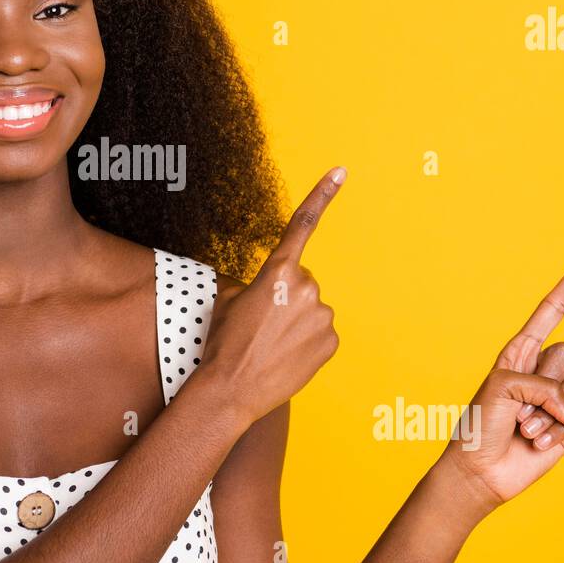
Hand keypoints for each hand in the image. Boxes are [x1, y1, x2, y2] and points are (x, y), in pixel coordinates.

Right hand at [195, 167, 345, 424]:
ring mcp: (322, 316)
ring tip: (271, 345)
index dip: (321, 195)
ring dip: (296, 322)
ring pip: (311, 309)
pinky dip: (307, 343)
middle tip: (262, 325)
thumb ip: (253, 285)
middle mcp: (306, 288)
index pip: (301, 225)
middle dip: (286, 297)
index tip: (340, 172)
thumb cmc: (223, 345)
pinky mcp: (331, 341)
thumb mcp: (228, 303)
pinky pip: (320, 333)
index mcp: (277, 272)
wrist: (231, 390)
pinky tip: (287, 356)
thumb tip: (265, 290)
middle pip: (302, 282)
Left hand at [439, 257, 563, 509]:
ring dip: (549, 410)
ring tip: (523, 424)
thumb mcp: (503, 387)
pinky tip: (536, 441)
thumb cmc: (482, 424)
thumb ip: (545, 387)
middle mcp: (541, 370)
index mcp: (519, 352)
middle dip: (544, 381)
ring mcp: (557, 397)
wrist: (481, 469)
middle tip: (516, 404)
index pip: (549, 313)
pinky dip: (559, 430)